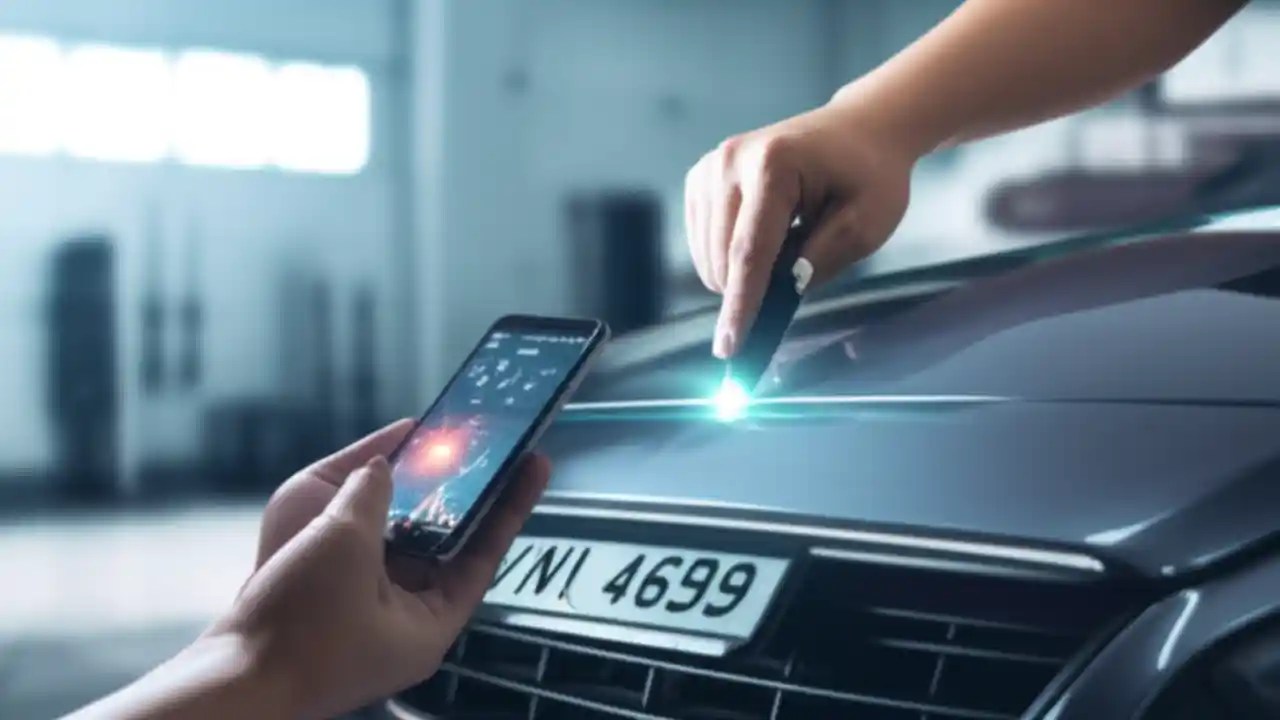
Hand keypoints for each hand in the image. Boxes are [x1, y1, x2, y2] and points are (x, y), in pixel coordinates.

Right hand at [208, 420, 549, 718]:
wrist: (227, 683)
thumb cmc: (295, 629)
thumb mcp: (343, 545)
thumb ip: (370, 499)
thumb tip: (380, 470)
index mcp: (430, 625)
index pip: (485, 554)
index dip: (510, 505)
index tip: (533, 464)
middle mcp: (406, 624)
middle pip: (445, 547)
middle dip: (456, 498)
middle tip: (476, 447)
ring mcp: (368, 620)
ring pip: (401, 548)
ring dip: (409, 503)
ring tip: (428, 453)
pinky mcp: (330, 611)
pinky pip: (362, 556)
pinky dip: (369, 519)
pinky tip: (370, 484)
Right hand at [685, 90, 916, 357]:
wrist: (859, 130)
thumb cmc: (869, 175)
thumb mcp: (867, 223)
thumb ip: (822, 260)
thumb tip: (779, 293)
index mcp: (774, 166)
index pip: (750, 251)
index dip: (740, 306)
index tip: (730, 349)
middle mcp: (730, 160)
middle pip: (723, 258)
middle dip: (753, 287)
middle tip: (802, 265)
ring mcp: (710, 166)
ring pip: (708, 256)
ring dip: (742, 271)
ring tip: (788, 241)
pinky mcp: (700, 178)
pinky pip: (701, 243)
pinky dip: (729, 257)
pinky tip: (764, 236)